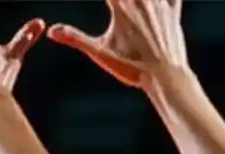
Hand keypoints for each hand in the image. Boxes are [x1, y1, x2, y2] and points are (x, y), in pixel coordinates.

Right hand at [48, 0, 186, 87]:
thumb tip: (50, 31)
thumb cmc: (131, 67)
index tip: (105, 1)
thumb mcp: (99, 52)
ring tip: (129, 2)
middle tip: (114, 3)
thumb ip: (75, 38)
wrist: (164, 76)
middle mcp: (141, 0)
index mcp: (121, 7)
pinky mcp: (174, 12)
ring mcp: (160, 4)